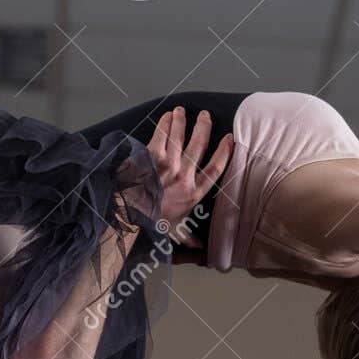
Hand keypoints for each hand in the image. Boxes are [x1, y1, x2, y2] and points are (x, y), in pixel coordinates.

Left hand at [144, 107, 232, 245]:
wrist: (128, 218)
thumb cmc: (152, 225)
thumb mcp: (174, 232)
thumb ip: (188, 236)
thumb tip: (200, 247)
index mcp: (193, 194)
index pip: (215, 170)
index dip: (224, 153)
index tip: (230, 139)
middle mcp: (184, 177)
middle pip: (198, 146)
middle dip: (203, 128)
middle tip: (206, 116)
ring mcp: (168, 166)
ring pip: (179, 137)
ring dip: (181, 121)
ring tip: (182, 111)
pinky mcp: (151, 158)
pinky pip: (161, 135)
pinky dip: (165, 124)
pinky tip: (167, 116)